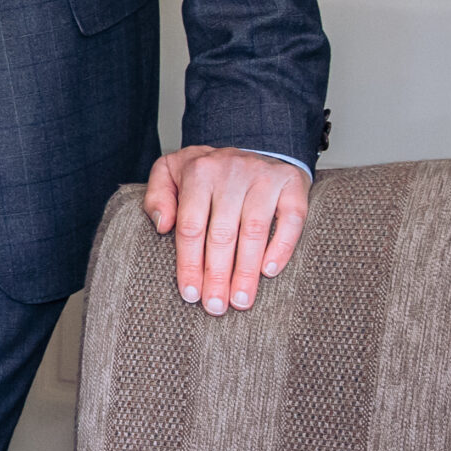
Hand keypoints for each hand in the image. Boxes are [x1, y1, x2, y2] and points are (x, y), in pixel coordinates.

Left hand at [143, 146, 310, 315]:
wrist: (256, 143)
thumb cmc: (209, 170)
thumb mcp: (171, 171)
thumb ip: (158, 196)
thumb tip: (162, 226)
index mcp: (199, 171)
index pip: (191, 226)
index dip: (189, 263)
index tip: (190, 293)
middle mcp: (232, 172)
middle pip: (222, 233)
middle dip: (217, 275)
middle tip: (216, 307)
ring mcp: (264, 177)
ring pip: (255, 231)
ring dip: (247, 271)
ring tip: (241, 300)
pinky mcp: (293, 184)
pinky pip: (291, 220)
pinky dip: (281, 247)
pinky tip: (269, 272)